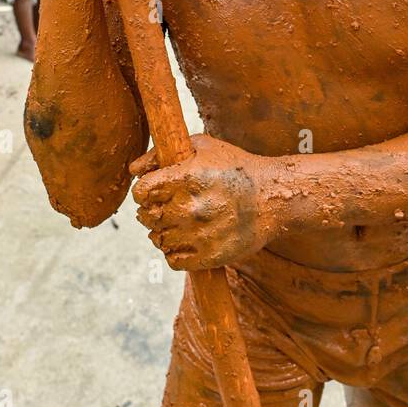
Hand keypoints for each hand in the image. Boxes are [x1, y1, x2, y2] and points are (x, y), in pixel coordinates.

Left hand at [130, 134, 276, 269]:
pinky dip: (174, 252)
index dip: (143, 191)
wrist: (274, 197)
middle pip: (146, 217)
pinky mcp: (210, 256)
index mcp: (187, 177)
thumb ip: (163, 153)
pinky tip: (185, 240)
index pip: (141, 192)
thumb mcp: (203, 146)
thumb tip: (132, 170)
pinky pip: (173, 260)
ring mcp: (200, 235)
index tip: (154, 191)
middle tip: (166, 207)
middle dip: (151, 211)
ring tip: (178, 223)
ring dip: (162, 232)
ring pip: (158, 240)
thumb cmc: (236, 167)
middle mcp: (192, 207)